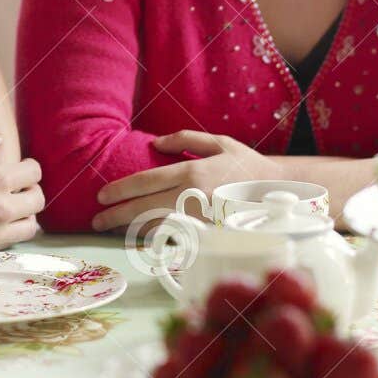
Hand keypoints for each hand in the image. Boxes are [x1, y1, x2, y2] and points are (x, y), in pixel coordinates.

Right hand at [0, 133, 43, 250]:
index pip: (33, 173)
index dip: (30, 166)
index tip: (20, 165)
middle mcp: (2, 208)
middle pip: (38, 199)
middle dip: (32, 188)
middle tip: (18, 185)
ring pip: (32, 224)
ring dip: (27, 212)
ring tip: (13, 204)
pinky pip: (15, 240)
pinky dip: (15, 229)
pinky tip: (0, 220)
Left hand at [91, 131, 278, 232]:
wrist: (281, 195)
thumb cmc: (247, 165)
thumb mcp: (219, 142)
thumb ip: (185, 138)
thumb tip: (154, 143)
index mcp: (193, 173)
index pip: (147, 182)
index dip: (121, 190)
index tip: (101, 196)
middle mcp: (194, 198)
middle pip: (145, 207)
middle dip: (117, 214)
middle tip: (96, 219)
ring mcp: (202, 221)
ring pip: (157, 226)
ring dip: (131, 229)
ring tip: (111, 227)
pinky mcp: (210, 237)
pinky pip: (177, 239)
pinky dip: (156, 238)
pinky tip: (140, 237)